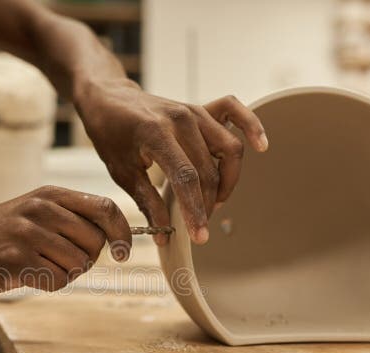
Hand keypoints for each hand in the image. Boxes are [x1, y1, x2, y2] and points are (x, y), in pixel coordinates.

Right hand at [0, 186, 131, 293]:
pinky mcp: (19, 259)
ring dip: (66, 273)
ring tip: (40, 266)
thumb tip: (113, 235)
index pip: (106, 208)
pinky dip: (50, 284)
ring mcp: (29, 233)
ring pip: (79, 263)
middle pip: (96, 242)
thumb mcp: (33, 211)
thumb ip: (69, 216)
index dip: (122, 232)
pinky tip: (29, 275)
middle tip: (60, 260)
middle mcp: (41, 208)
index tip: (122, 252)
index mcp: (50, 194)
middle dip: (87, 259)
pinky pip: (59, 280)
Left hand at [75, 79, 267, 244]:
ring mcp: (194, 111)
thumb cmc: (111, 136)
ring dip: (227, 180)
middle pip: (208, 169)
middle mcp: (180, 120)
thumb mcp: (121, 172)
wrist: (109, 99)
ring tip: (214, 201)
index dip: (195, 211)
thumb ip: (147, 202)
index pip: (185, 178)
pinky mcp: (202, 107)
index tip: (199, 236)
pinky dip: (251, 126)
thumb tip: (164, 234)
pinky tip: (261, 146)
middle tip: (200, 225)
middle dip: (208, 203)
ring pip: (228, 149)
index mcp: (155, 134)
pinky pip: (235, 111)